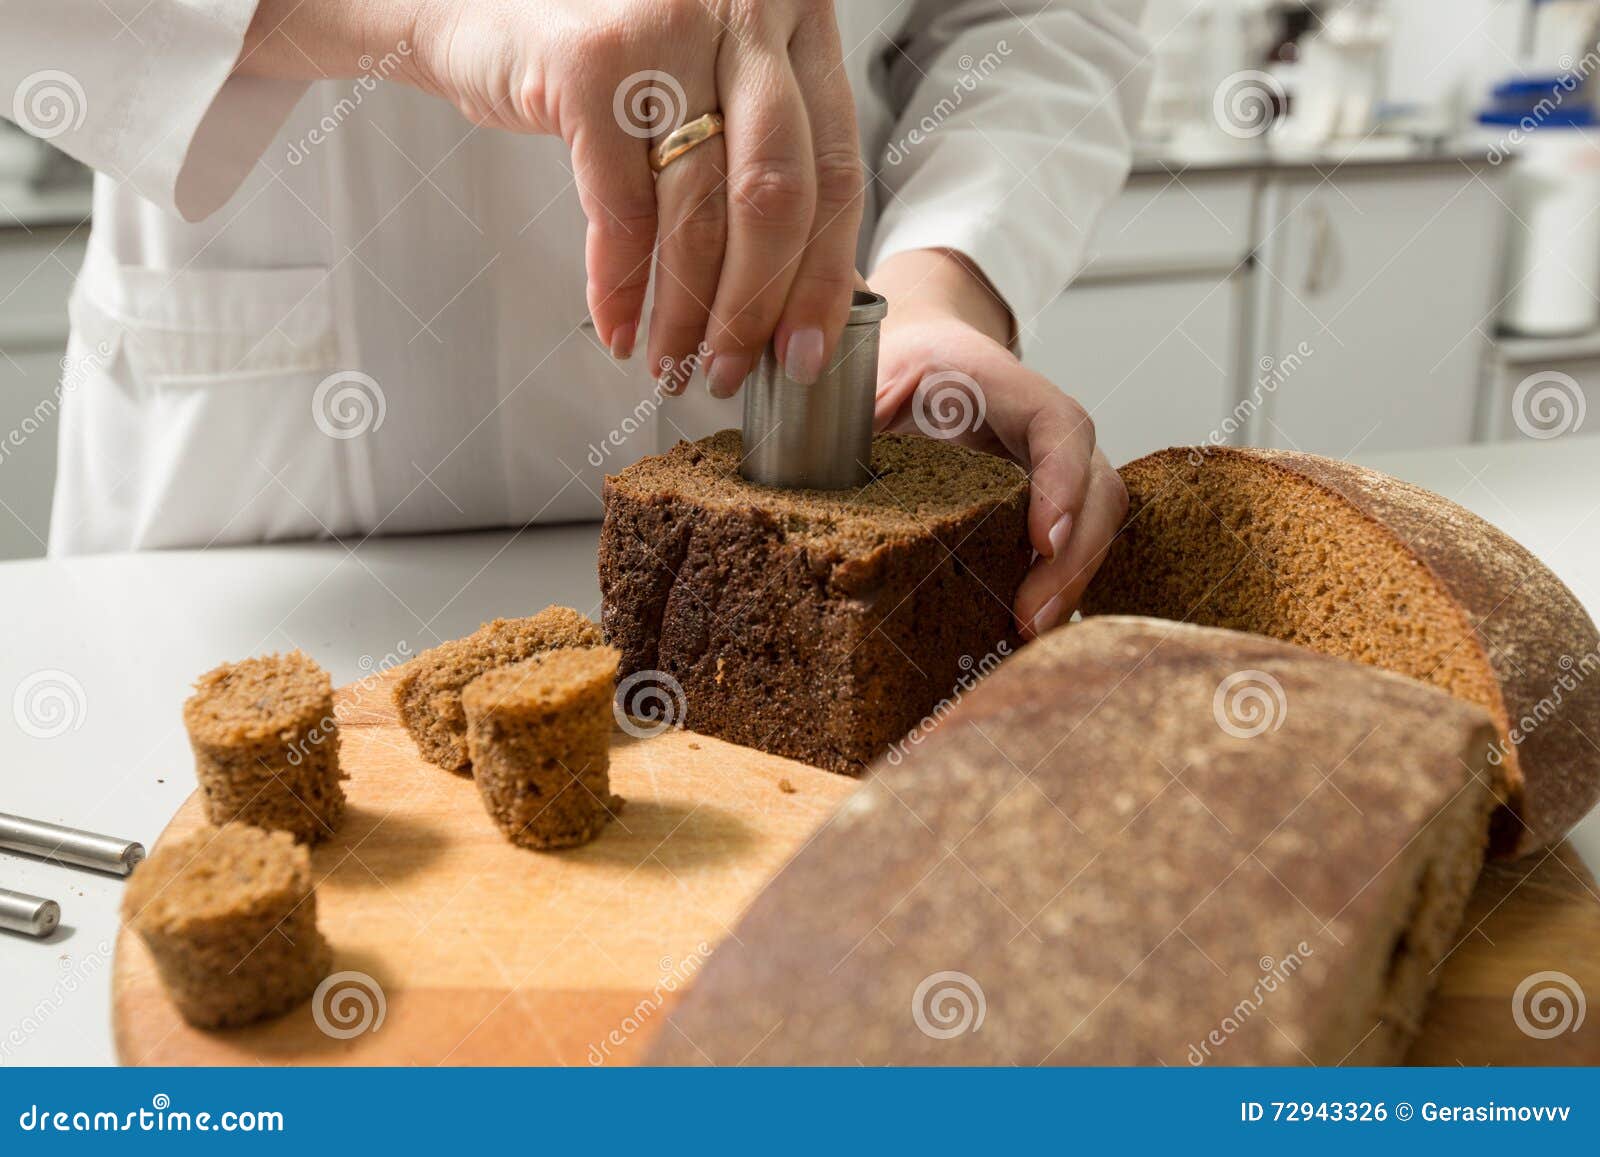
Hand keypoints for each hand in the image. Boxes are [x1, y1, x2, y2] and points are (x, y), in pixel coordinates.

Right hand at [241, 0, 863, 393]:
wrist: (480, 8)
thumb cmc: (611, 65)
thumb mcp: (710, 93)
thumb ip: (762, 166)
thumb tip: (798, 305)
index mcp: (795, 21)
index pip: (837, 172)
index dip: (824, 279)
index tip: (804, 351)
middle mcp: (746, 13)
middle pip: (776, 198)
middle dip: (752, 309)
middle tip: (731, 372)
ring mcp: (671, 31)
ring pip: (698, 212)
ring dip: (684, 312)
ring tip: (671, 362)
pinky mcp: (595, 64)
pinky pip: (622, 211)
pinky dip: (620, 286)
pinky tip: (620, 327)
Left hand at [870, 251, 1126, 638]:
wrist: (925, 358)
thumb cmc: (900, 366)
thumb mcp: (873, 372)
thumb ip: (861, 408)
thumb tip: (830, 456)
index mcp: (1003, 384)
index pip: (1058, 425)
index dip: (1064, 481)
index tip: (1044, 540)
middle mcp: (1046, 428)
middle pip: (1096, 487)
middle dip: (1074, 557)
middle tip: (1032, 617)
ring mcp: (1055, 468)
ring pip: (1095, 523)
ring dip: (1070, 582)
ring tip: (1027, 632)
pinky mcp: (1048, 503)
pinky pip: (1073, 544)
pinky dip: (1057, 586)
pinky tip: (1022, 627)